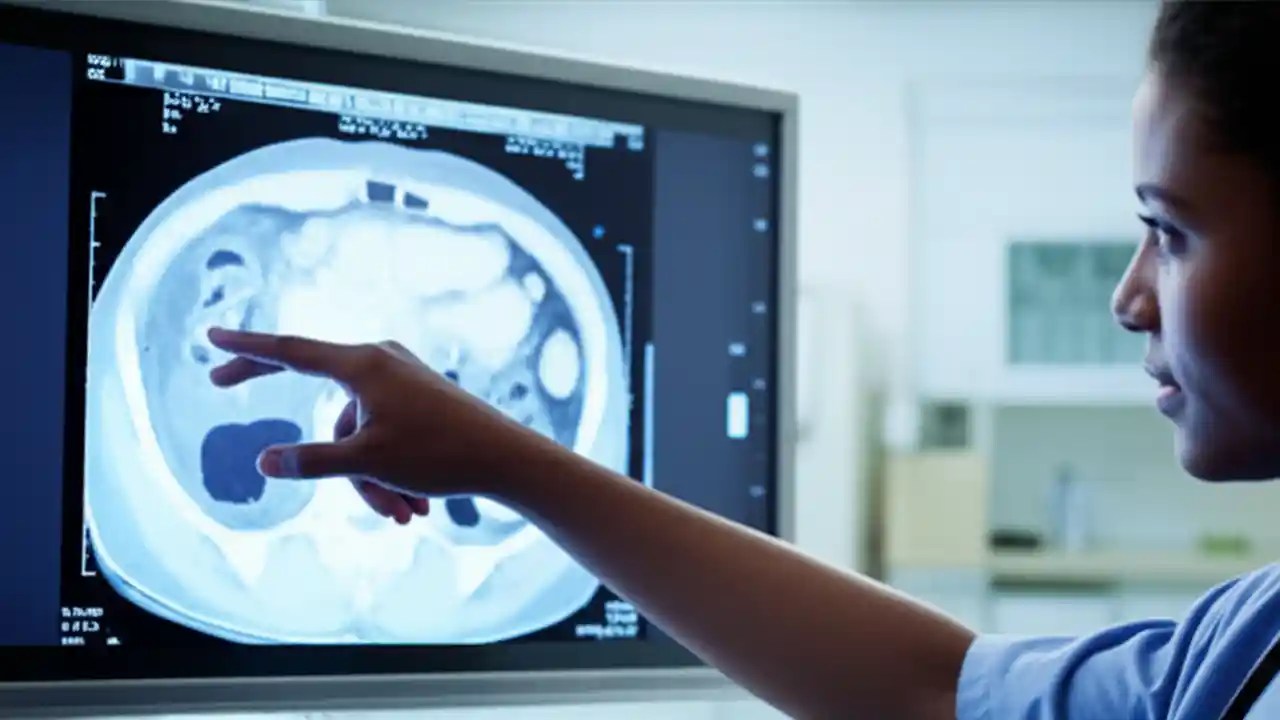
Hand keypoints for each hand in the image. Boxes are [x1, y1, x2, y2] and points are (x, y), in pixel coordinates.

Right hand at [205, 327, 546, 523]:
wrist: (506, 459)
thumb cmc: (439, 454)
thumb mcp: (367, 462)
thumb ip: (312, 461)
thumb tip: (264, 461)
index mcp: (363, 364)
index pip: (290, 352)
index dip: (247, 348)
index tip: (212, 336)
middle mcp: (381, 362)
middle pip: (320, 395)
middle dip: (314, 445)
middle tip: (224, 383)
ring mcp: (401, 380)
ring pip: (358, 435)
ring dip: (372, 480)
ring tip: (404, 513)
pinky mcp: (418, 400)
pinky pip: (384, 439)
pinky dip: (391, 473)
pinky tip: (416, 507)